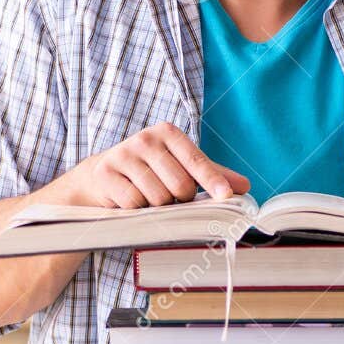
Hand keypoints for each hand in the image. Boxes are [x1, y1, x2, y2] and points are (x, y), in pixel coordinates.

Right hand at [67, 122, 249, 208]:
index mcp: (167, 132)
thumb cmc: (149, 170)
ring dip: (157, 206)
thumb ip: (210, 174)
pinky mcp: (105, 173)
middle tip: (170, 196)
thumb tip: (243, 186)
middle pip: (179, 185)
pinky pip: (133, 203)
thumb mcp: (179, 166)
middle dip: (179, 199)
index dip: (212, 180)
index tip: (225, 196)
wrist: (101, 175)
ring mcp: (123, 154)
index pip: (196, 160)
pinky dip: (137, 210)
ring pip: (156, 197)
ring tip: (148, 196)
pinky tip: (131, 200)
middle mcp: (145, 139)